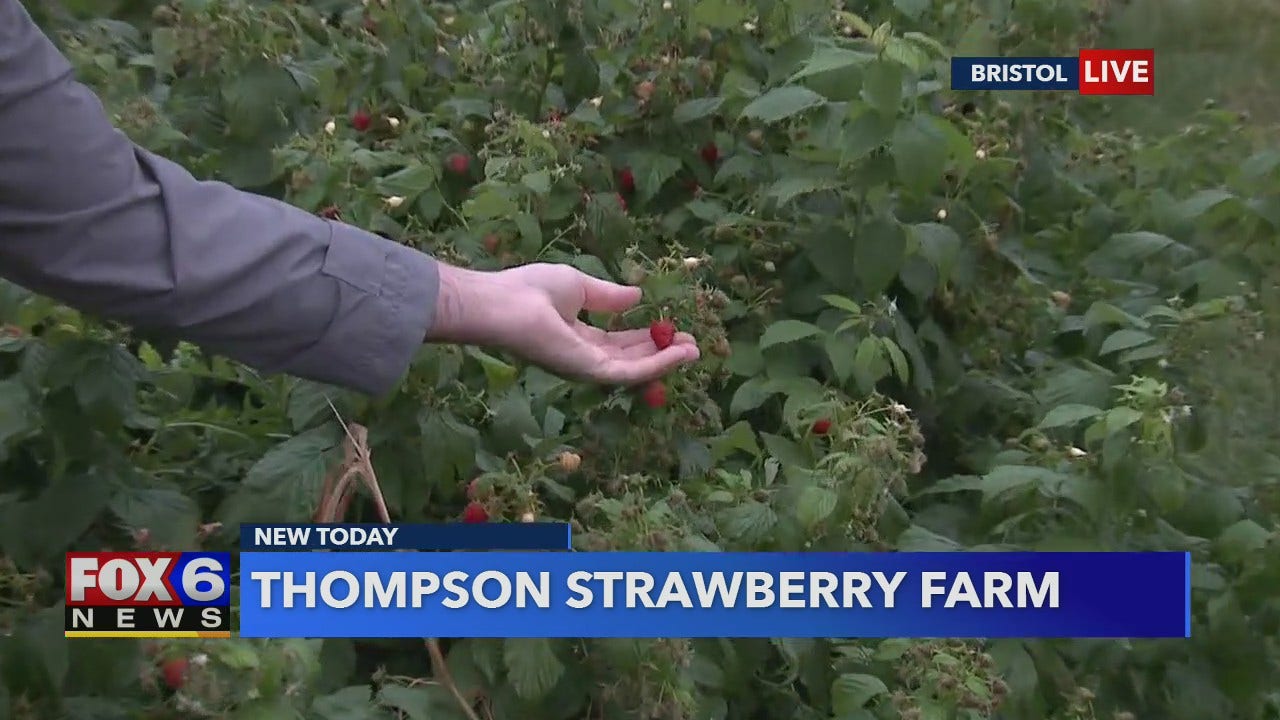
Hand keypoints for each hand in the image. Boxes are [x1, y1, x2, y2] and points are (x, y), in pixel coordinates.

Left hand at [427, 262, 698, 383]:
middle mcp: (583, 356)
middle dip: (662, 352)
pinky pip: (629, 372)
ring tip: (694, 350)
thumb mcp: (579, 286)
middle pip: (630, 358)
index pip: (618, 341)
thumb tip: (637, 295)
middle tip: (692, 343)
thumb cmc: (531, 289)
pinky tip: (678, 353)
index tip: (672, 327)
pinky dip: (656, 364)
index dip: (646, 336)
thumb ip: (608, 296)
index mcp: (577, 335)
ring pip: (634, 369)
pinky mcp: (589, 371)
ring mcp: (586, 366)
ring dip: (666, 361)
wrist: (504, 303)